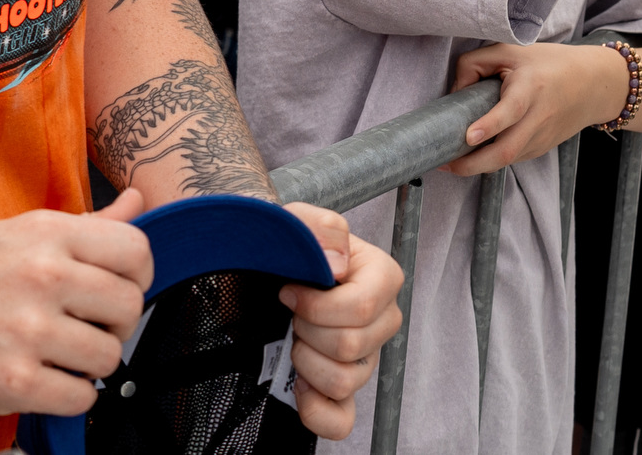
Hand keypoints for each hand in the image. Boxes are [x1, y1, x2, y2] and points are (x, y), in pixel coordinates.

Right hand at [0, 190, 153, 418]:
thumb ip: (83, 226)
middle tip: (86, 330)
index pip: (136, 249)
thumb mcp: (16, 234)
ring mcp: (27, 330)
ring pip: (109, 356)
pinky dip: (70, 397)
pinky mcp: (13, 381)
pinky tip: (44, 381)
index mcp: (46, 234)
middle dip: (115, 326)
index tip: (117, 291)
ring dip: (90, 365)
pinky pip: (82, 397)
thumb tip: (139, 201)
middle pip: (129, 306)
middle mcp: (41, 276)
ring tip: (58, 357)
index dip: (137, 277)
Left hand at [275, 202, 405, 441]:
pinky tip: (298, 386)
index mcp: (381, 277)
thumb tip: (338, 265)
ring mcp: (365, 358)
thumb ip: (320, 228)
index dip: (317, 307)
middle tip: (292, 313)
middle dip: (307, 332)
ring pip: (344, 381)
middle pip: (351, 347)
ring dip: (305, 362)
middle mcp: (381, 321)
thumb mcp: (295, 222)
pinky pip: (342, 420)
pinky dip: (315, 410)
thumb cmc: (284, 249)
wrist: (259, 274)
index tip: (288, 290)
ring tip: (294, 339)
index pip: (362, 309)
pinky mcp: (342, 390)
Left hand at [446, 42, 623, 176]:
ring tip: (450, 162)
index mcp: (531, 88)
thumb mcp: (511, 50)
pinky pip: (512, 158)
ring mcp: (541, 137)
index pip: (511, 110)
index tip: (469, 136)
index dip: (489, 125)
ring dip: (477, 166)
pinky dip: (491, 160)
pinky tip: (474, 155)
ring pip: (506, 160)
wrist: (593, 84)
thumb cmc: (548, 63)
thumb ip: (475, 63)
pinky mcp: (540, 148)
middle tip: (445, 163)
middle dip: (473, 164)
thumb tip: (454, 93)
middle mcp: (538, 117)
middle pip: (506, 151)